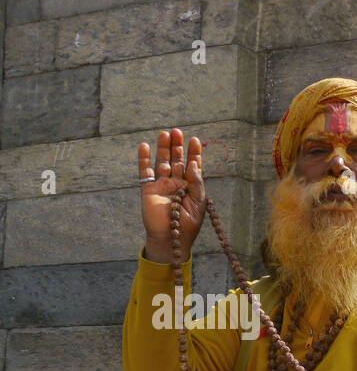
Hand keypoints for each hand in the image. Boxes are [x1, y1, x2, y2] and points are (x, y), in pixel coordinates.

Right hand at [139, 128, 203, 262]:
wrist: (171, 238)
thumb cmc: (187, 224)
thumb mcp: (198, 202)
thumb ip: (196, 183)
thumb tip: (194, 164)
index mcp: (190, 186)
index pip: (192, 165)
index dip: (194, 153)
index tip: (195, 140)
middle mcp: (176, 183)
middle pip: (176, 160)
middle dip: (177, 146)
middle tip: (177, 131)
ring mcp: (162, 185)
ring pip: (162, 162)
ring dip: (163, 148)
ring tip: (165, 133)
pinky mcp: (148, 189)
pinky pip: (145, 171)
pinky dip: (144, 159)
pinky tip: (144, 146)